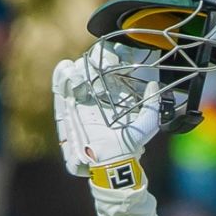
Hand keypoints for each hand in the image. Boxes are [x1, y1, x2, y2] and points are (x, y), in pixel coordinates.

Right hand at [52, 45, 163, 180]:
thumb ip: (152, 105)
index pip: (110, 75)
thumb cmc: (129, 145)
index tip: (114, 53)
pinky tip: (65, 68)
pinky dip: (61, 79)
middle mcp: (97, 99)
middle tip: (97, 57)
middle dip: (93, 63)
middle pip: (92, 74)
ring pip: (76, 80)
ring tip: (80, 63)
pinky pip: (62, 92)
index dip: (110, 62)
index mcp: (114, 99)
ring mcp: (82, 104)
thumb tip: (154, 83)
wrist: (110, 162)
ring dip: (77, 69)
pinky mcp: (69, 111)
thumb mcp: (146, 124)